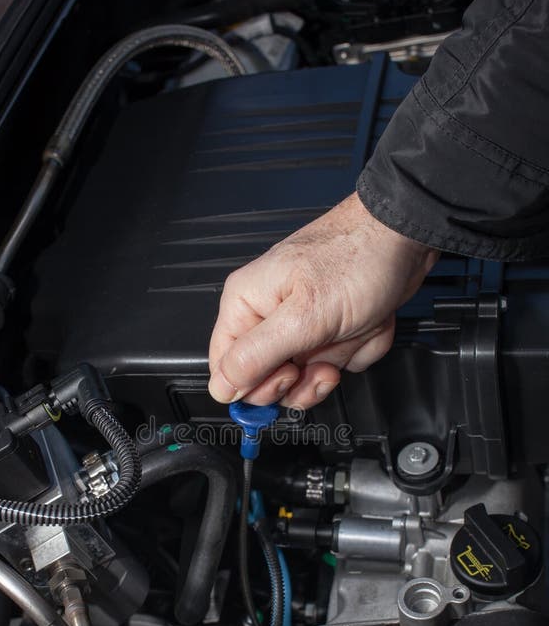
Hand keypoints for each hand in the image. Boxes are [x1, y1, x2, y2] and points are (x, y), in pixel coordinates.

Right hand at [208, 192, 438, 408]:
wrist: (404, 239)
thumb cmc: (357, 259)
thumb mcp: (304, 317)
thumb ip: (256, 356)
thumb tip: (221, 387)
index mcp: (246, 304)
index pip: (226, 369)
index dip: (254, 386)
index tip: (287, 377)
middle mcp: (268, 315)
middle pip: (268, 379)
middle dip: (304, 377)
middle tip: (322, 361)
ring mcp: (301, 324)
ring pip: (308, 375)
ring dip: (339, 359)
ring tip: (350, 332)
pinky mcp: (329, 329)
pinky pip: (338, 361)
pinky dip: (359, 349)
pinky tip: (366, 324)